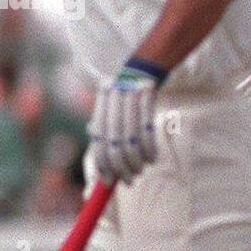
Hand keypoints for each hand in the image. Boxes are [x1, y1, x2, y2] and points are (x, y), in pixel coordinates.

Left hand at [88, 59, 164, 184]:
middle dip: (121, 168)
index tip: (108, 181)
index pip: (98, 140)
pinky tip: (152, 159)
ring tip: (141, 170)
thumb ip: (103, 131)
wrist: (144, 68)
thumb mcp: (110, 108)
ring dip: (137, 161)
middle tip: (129, 181)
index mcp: (100, 107)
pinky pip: (148, 132)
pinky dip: (150, 149)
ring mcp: (129, 100)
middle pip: (114, 143)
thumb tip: (103, 163)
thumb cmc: (126, 96)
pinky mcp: (147, 99)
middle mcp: (112, 103)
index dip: (102, 164)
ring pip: (131, 140)